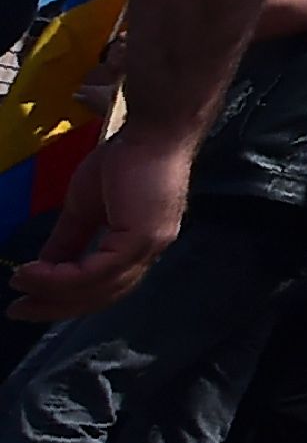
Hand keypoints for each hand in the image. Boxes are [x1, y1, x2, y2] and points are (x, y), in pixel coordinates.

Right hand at [9, 121, 189, 318]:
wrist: (153, 131)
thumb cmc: (127, 160)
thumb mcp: (85, 207)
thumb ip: (68, 240)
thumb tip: (42, 267)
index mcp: (137, 247)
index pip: (103, 287)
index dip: (66, 299)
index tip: (28, 301)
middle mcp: (147, 253)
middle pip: (101, 296)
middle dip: (57, 307)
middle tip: (18, 311)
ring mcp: (148, 247)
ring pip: (98, 288)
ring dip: (54, 293)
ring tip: (21, 287)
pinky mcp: (141, 238)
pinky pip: (97, 271)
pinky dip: (63, 278)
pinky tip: (36, 273)